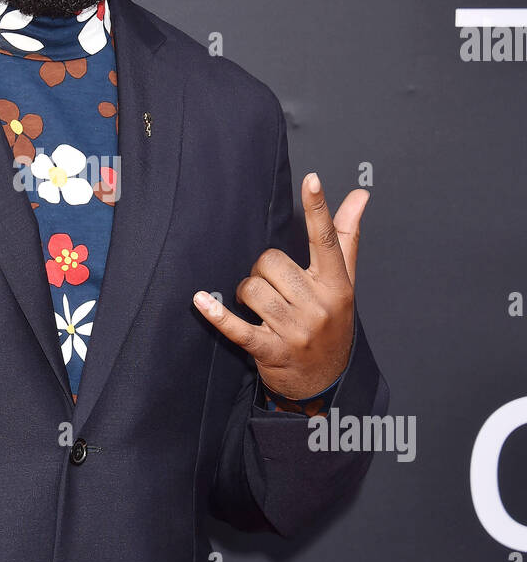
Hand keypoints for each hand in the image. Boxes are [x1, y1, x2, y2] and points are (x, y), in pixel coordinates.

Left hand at [193, 172, 367, 399]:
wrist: (326, 380)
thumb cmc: (331, 322)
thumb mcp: (343, 282)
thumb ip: (345, 237)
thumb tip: (360, 196)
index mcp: (337, 284)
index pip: (326, 240)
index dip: (318, 209)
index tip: (311, 181)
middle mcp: (319, 306)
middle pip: (272, 263)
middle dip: (264, 271)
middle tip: (273, 288)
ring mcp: (295, 331)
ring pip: (252, 290)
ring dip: (246, 294)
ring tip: (259, 307)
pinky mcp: (271, 351)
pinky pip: (238, 327)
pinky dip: (217, 314)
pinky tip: (201, 300)